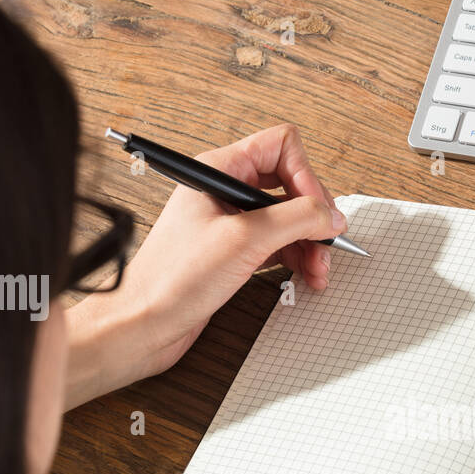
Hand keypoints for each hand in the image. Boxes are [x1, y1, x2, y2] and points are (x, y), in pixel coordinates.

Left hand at [65, 124, 345, 407]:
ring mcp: (230, 223)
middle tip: (326, 244)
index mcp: (218, 171)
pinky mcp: (234, 253)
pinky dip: (297, 259)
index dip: (306, 177)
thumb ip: (295, 220)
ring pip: (287, 219)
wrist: (144, 324)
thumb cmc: (172, 280)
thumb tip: (331, 214)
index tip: (318, 212)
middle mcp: (225, 192)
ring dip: (310, 242)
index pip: (280, 148)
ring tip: (319, 270)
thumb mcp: (244, 241)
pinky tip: (307, 276)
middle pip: (289, 186)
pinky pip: (278, 245)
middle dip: (313, 216)